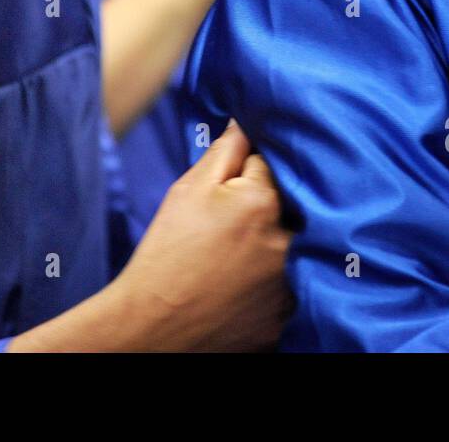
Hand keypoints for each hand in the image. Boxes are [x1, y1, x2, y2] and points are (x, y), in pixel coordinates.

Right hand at [108, 121, 293, 351]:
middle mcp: (288, 241)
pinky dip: (273, 281)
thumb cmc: (166, 254)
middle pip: (290, 205)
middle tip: (233, 226)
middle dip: (268, 206)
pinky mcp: (289, 316)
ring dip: (277, 243)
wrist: (153, 327)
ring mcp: (292, 284)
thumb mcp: (188, 190)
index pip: (271, 164)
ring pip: (295, 245)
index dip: (247, 174)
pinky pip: (292, 286)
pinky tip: (242, 285)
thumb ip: (225, 150)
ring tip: (236, 257)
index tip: (229, 191)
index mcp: (263, 201)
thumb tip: (248, 119)